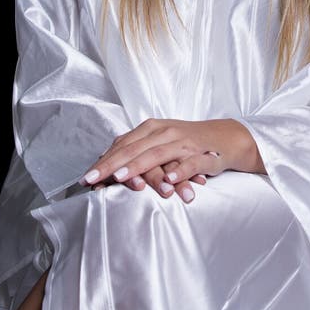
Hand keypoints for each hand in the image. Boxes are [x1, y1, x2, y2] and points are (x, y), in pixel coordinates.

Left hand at [80, 118, 262, 203]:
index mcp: (152, 128)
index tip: (86, 177)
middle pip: (134, 148)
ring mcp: (184, 142)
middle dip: (111, 165)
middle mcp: (165, 132)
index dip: (104, 160)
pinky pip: (189, 162)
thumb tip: (106, 160)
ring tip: (121, 178)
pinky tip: (168, 181)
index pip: (123, 144)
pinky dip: (178, 171)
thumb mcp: (159, 142)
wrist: (224, 138)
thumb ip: (136, 149)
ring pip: (157, 154)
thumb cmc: (187, 142)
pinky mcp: (202, 154)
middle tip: (92, 180)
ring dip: (138, 166)